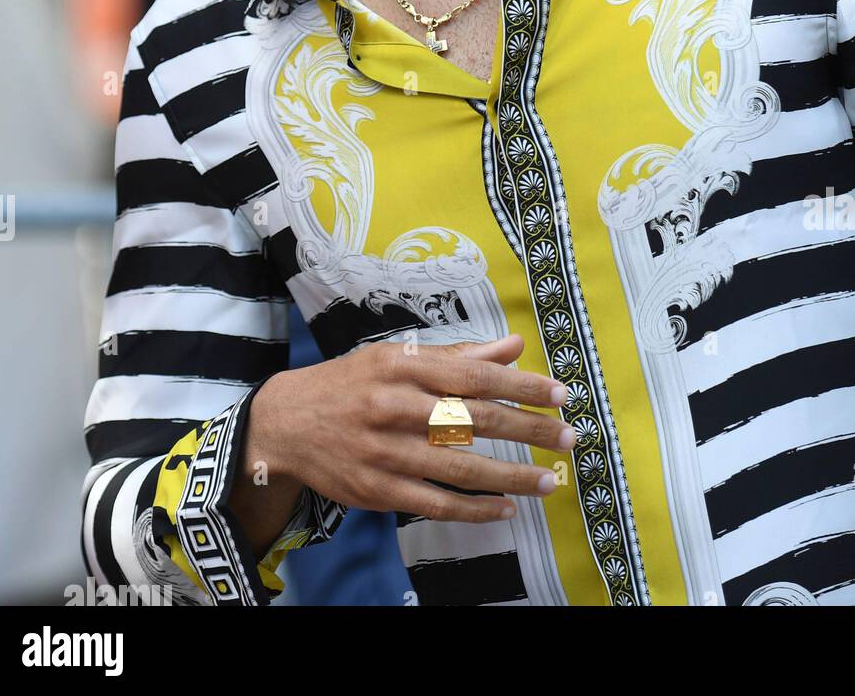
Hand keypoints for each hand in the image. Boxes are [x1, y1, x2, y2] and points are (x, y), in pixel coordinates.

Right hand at [248, 333, 573, 526]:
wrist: (285, 424)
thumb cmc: (352, 383)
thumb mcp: (398, 357)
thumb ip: (458, 355)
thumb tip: (513, 346)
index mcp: (404, 366)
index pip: (474, 374)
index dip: (521, 385)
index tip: (560, 394)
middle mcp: (395, 407)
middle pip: (475, 420)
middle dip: (529, 430)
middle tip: (569, 438)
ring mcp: (385, 452)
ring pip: (460, 467)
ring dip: (512, 477)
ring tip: (550, 481)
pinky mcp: (377, 491)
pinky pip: (435, 503)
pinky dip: (474, 509)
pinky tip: (506, 508)